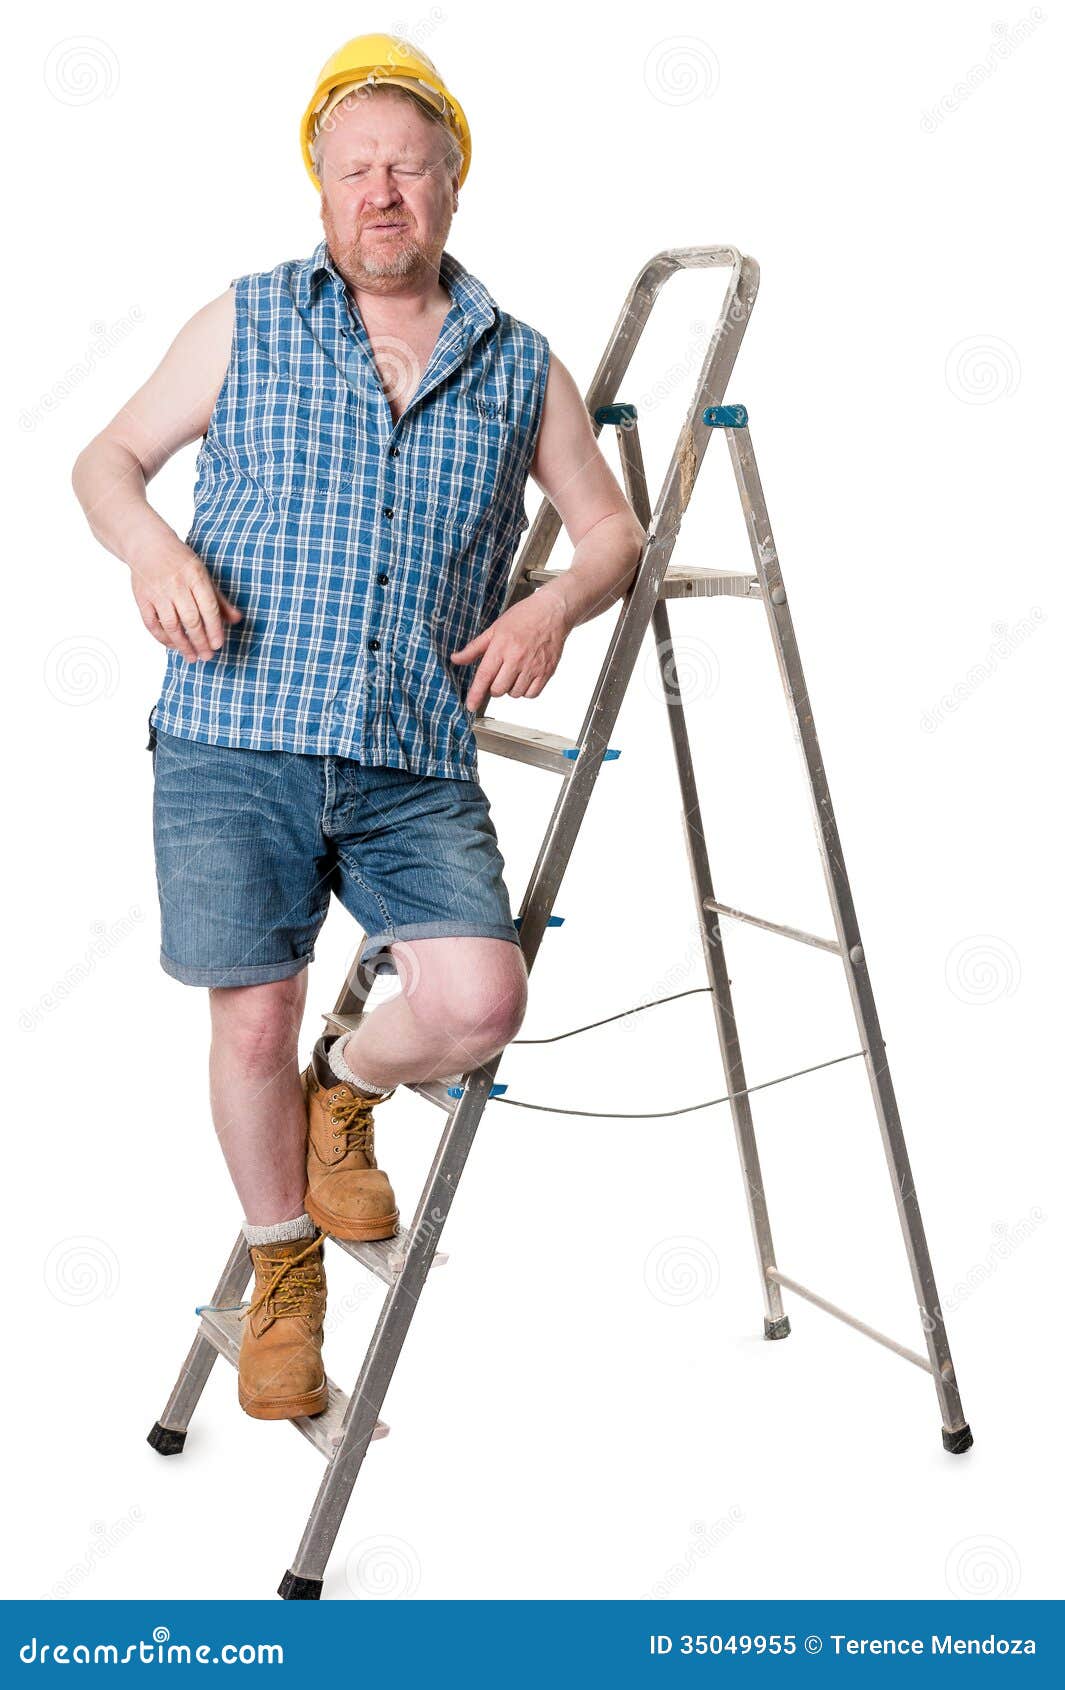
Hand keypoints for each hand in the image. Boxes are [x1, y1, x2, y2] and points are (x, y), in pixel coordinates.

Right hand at [131, 540, 241, 662]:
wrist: (147, 545)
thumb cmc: (180, 562)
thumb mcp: (202, 574)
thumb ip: (219, 599)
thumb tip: (237, 619)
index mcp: (195, 576)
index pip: (209, 608)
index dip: (214, 629)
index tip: (218, 645)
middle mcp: (176, 585)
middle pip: (191, 620)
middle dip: (200, 641)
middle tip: (207, 657)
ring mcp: (157, 592)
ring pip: (171, 625)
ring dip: (182, 645)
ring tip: (192, 658)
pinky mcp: (142, 599)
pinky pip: (152, 624)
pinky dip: (163, 638)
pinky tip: (173, 646)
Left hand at [451, 591, 569, 712]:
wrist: (552, 612)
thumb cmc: (523, 617)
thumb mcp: (494, 629)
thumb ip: (474, 648)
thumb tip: (455, 659)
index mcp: (501, 647)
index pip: (484, 676)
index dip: (476, 694)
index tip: (471, 705)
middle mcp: (517, 659)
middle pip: (498, 689)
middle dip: (494, 687)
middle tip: (498, 674)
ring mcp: (533, 667)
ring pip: (514, 694)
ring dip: (510, 688)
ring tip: (514, 673)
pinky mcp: (546, 672)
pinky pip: (531, 694)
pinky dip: (525, 691)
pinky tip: (524, 678)